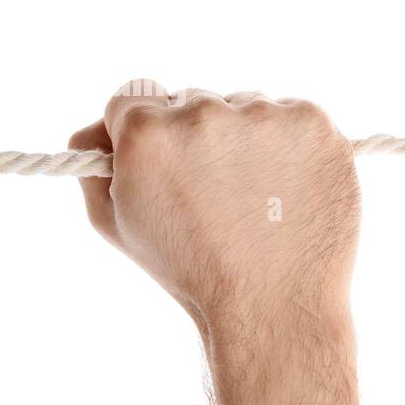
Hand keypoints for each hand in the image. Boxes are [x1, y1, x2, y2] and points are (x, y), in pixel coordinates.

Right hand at [69, 83, 359, 334]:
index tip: (166, 159)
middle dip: (197, 138)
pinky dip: (293, 144)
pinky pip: (294, 116)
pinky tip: (289, 187)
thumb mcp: (122, 226)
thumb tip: (92, 129)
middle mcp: (204, 112)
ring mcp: (264, 114)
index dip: (146, 133)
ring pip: (246, 107)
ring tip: (258, 198)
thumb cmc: (194, 272)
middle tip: (217, 192)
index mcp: (148, 132)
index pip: (134, 99)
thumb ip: (96, 169)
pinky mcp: (312, 123)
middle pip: (193, 102)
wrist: (274, 305)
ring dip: (248, 137)